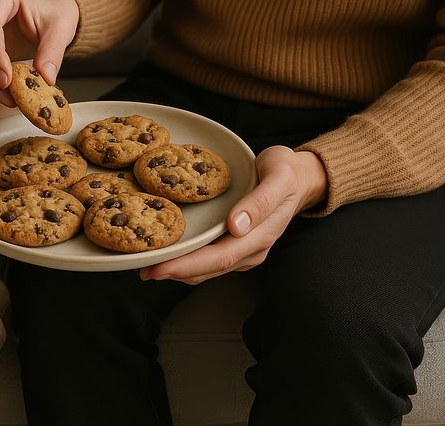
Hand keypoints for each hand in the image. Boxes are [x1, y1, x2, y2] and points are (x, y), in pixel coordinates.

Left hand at [139, 147, 326, 283]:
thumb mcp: (279, 177)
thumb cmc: (287, 173)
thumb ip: (260, 201)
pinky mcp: (238, 243)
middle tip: (143, 270)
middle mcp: (252, 248)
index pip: (221, 257)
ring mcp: (245, 249)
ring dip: (179, 269)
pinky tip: (171, 253)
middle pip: (210, 267)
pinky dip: (189, 259)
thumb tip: (236, 226)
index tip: (161, 267)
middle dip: (175, 271)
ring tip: (149, 265)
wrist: (301, 176)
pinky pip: (211, 258)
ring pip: (209, 267)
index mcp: (261, 235)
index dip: (189, 265)